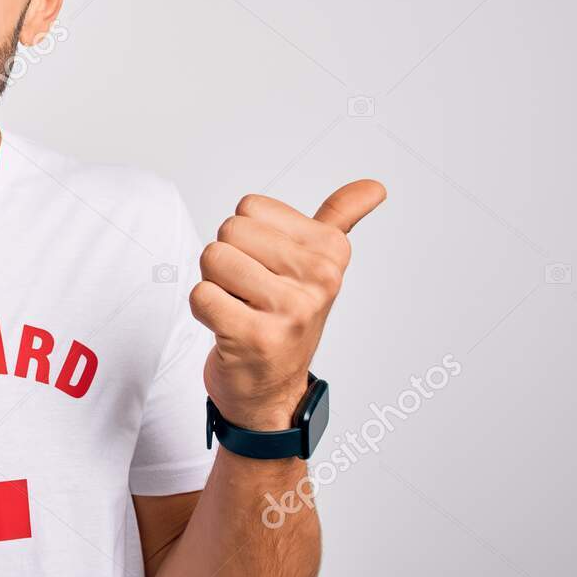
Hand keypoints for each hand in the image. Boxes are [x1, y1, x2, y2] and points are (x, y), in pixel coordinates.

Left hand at [190, 180, 385, 430]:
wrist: (272, 390)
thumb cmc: (286, 318)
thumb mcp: (319, 265)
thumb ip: (339, 219)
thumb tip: (375, 186)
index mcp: (331, 250)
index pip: (250, 207)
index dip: (246, 238)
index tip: (268, 270)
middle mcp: (319, 278)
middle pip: (229, 231)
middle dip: (227, 262)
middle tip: (249, 293)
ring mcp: (290, 309)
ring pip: (213, 259)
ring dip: (215, 286)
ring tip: (240, 309)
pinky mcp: (256, 336)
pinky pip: (201, 295)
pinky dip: (204, 311)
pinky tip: (228, 329)